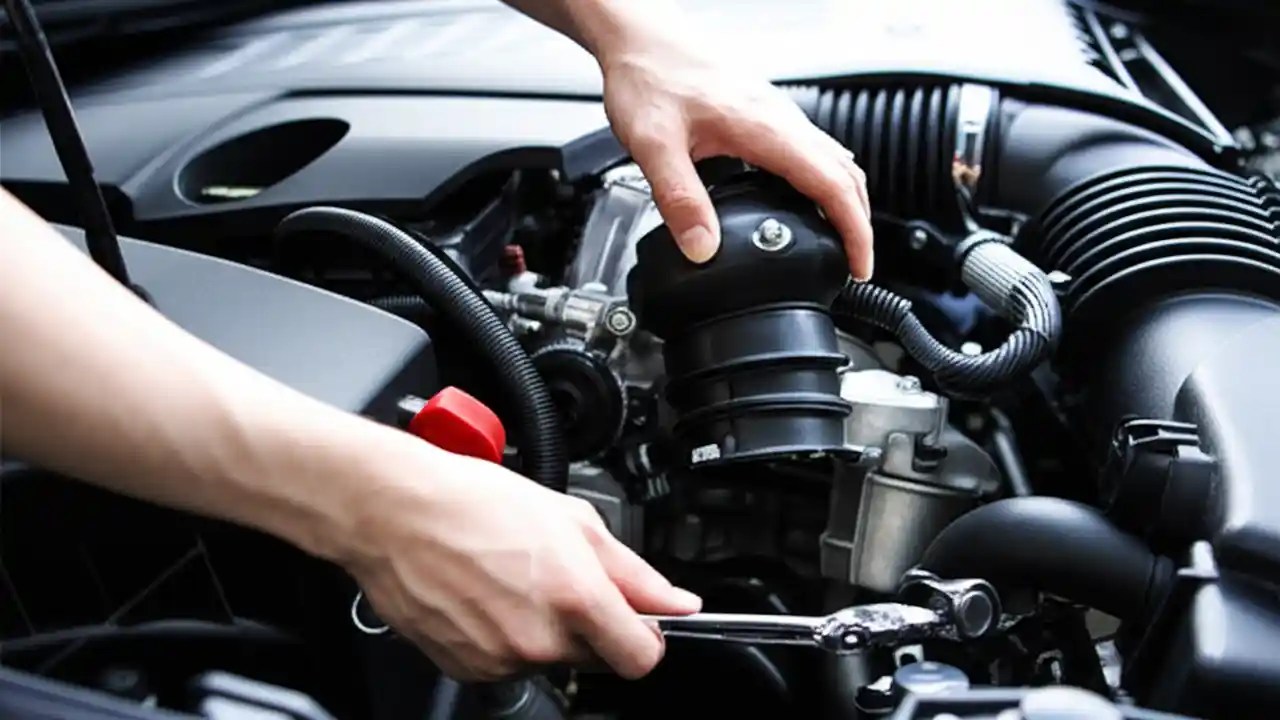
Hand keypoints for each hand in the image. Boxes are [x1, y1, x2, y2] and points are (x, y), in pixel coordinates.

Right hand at [341, 442, 700, 680]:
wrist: (395, 511)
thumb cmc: (473, 502)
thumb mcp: (571, 518)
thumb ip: (633, 571)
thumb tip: (675, 601)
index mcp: (575, 598)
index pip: (641, 659)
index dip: (645, 637)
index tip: (638, 622)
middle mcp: (539, 640)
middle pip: (595, 656)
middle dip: (590, 624)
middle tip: (558, 576)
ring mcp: (500, 660)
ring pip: (548, 659)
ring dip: (543, 629)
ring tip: (513, 577)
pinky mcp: (467, 668)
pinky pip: (506, 663)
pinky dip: (504, 637)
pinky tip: (487, 595)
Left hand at [599, 32, 873, 278]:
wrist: (638, 36)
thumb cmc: (648, 76)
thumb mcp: (653, 145)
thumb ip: (679, 199)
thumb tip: (702, 248)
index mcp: (765, 128)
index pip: (833, 185)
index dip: (854, 231)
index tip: (859, 266)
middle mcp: (780, 118)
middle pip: (846, 174)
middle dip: (858, 224)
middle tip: (853, 265)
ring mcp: (775, 114)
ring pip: (832, 159)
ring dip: (843, 201)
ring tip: (836, 240)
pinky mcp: (762, 113)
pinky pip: (810, 149)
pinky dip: (821, 181)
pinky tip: (801, 201)